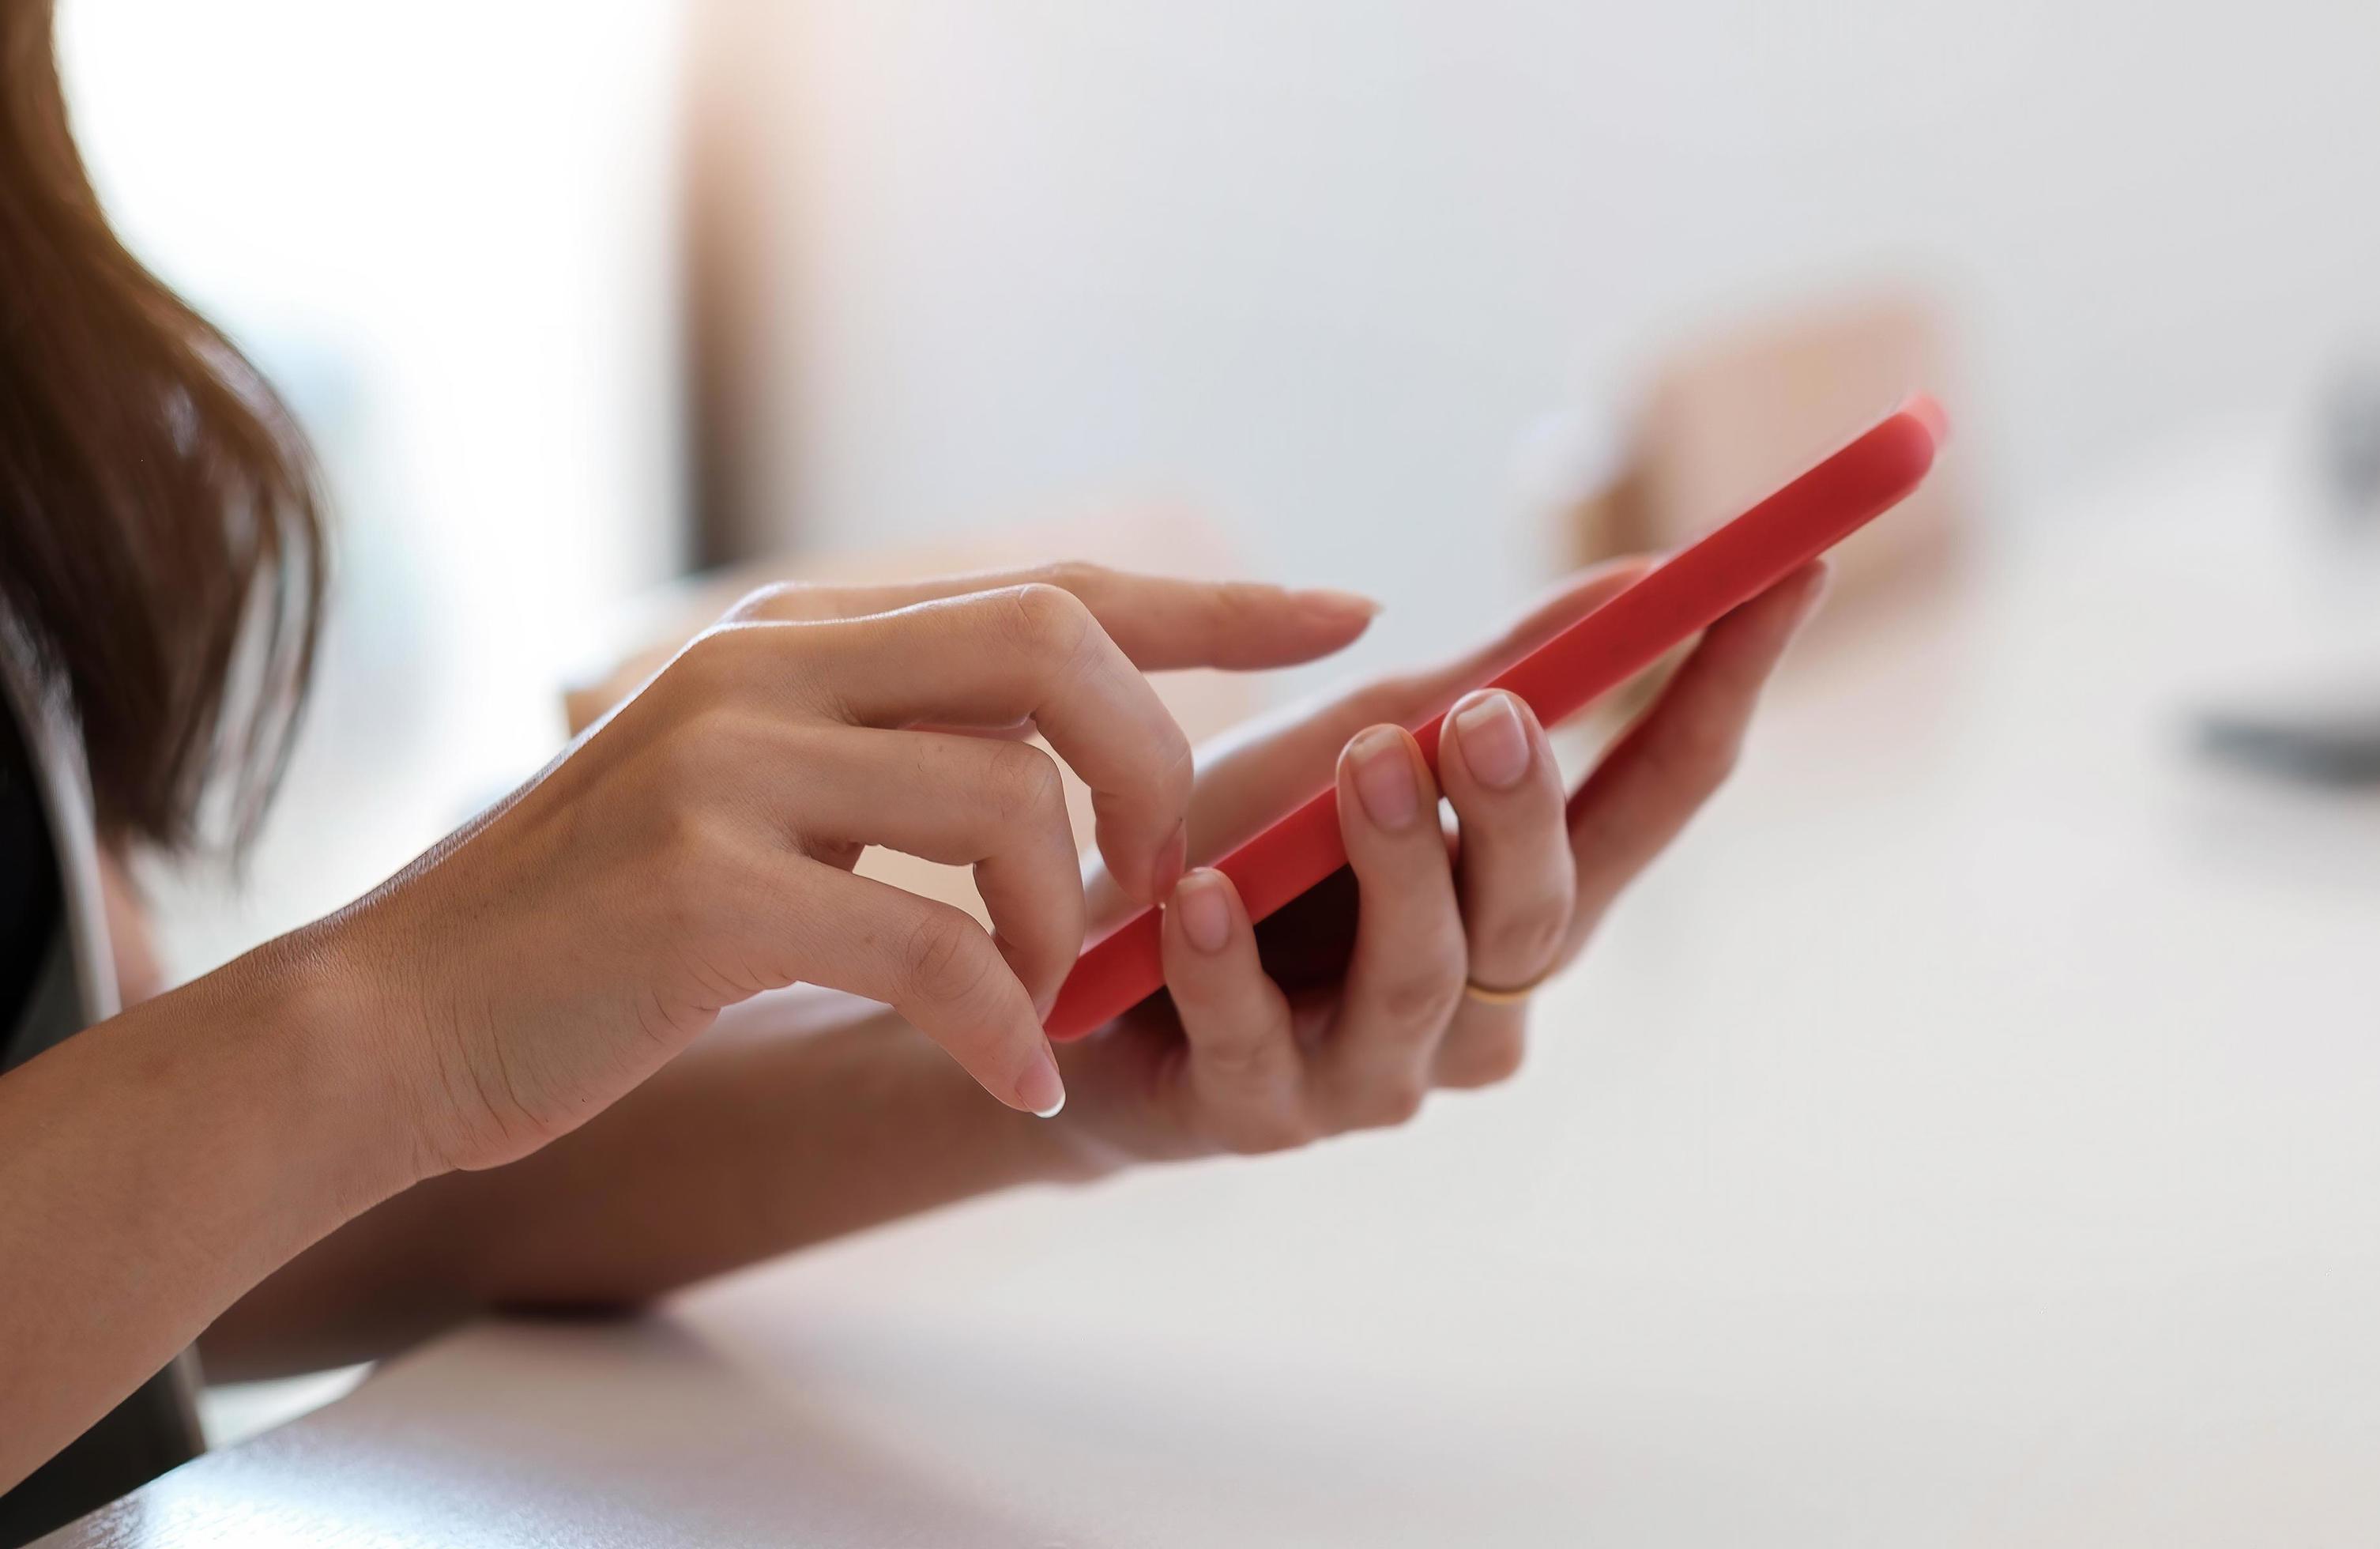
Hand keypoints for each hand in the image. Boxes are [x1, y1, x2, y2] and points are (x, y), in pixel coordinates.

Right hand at [307, 566, 1373, 1173]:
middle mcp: (770, 670)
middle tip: (1146, 882)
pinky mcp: (702, 887)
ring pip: (1007, 796)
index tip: (1345, 617)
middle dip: (1151, 764)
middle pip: (1055, 645)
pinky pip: (927, 944)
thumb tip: (1069, 785)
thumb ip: (893, 765)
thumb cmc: (598, 937)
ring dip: (1060, 922)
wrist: (397, 1022)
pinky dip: (1000, 1022)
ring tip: (1034, 999)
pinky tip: (1013, 1077)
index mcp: (800, 643)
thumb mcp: (756, 809)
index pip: (1053, 587)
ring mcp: (729, 766)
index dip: (1215, 609)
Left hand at [1034, 561, 1826, 1173]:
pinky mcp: (1257, 1119)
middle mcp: (1481, 999)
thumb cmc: (1243, 847)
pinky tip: (1199, 894)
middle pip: (1546, 909)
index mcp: (1529, 898)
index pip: (1658, 791)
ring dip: (1398, 867)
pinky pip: (1258, 1039)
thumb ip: (1503, 673)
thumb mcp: (1365, 737)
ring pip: (1423, 978)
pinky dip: (1227, 962)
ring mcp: (1377, 1073)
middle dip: (1527, 810)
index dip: (1725, 686)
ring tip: (1363, 766)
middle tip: (1493, 712)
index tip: (1785, 573)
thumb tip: (1646, 574)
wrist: (1073, 982)